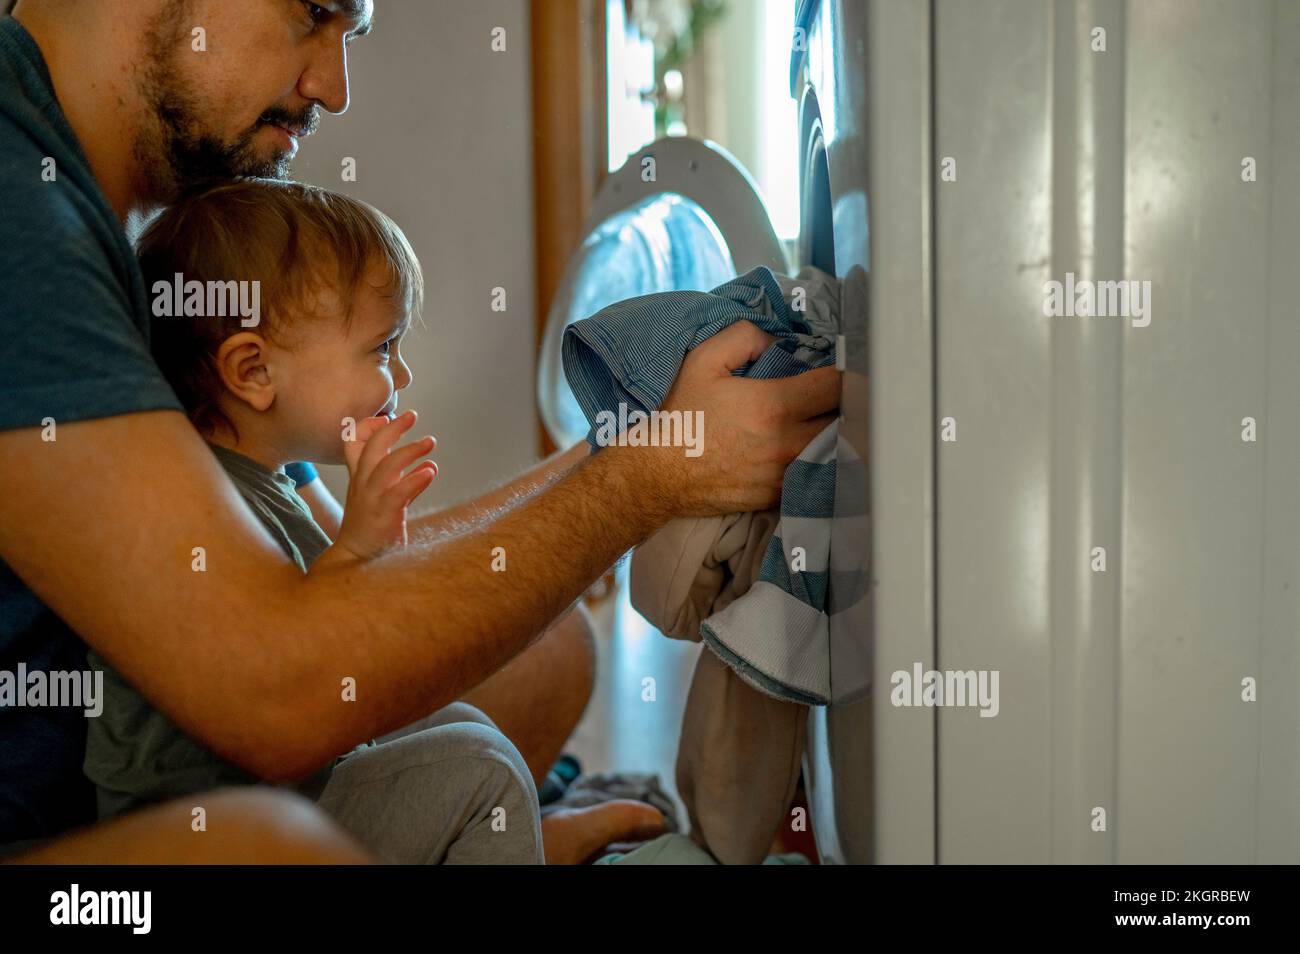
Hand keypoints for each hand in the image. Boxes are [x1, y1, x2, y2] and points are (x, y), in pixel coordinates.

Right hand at [334, 410, 437, 558]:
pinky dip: (415, 480)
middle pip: (371, 447)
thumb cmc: (372, 528)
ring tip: (430, 442)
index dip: (368, 427)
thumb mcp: (384, 499)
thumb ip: (404, 481)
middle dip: (391, 428)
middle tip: (412, 415)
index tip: (386, 417)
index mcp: (360, 478)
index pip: (355, 443)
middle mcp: (363, 485)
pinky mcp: (382, 516)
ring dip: (410, 451)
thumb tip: (428, 466)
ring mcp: (371, 500)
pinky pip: (397, 493)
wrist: (355, 560)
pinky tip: (430, 471)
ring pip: (386, 466)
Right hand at [645, 321, 839, 518]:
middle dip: (840, 403)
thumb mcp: (702, 360)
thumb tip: (778, 341)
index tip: (836, 366)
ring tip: (818, 419)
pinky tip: (799, 447)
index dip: (841, 371)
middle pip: (841, 420)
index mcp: (774, 406)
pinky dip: (812, 459)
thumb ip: (745, 337)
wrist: (655, 475)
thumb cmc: (678, 416)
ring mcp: (784, 475)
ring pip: (830, 450)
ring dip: (829, 432)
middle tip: (829, 392)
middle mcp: (787, 444)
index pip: (836, 386)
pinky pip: (811, 475)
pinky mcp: (777, 497)